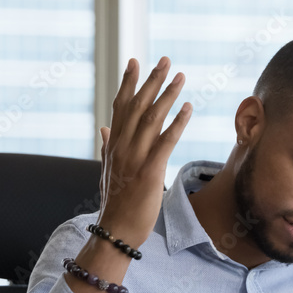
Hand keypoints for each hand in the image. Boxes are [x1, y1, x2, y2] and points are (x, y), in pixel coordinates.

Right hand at [97, 56, 191, 245]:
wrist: (115, 231)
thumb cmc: (115, 203)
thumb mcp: (107, 171)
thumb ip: (107, 147)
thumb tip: (103, 128)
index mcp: (113, 146)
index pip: (120, 106)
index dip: (128, 82)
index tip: (134, 61)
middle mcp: (122, 147)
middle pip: (137, 106)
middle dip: (152, 80)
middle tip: (166, 60)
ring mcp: (135, 158)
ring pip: (152, 118)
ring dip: (168, 95)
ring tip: (181, 77)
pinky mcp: (150, 171)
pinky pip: (166, 142)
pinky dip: (177, 123)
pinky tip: (188, 108)